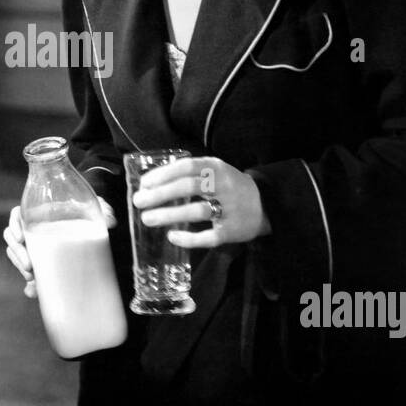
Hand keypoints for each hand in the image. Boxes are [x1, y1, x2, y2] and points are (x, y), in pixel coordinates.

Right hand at [4, 198, 116, 298]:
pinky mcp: (42, 269)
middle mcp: (36, 232)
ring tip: (32, 278)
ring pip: (16, 256)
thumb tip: (110, 220)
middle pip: (13, 238)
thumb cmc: (94, 224)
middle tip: (29, 266)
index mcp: (42, 215)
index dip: (14, 225)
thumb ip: (103, 211)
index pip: (17, 216)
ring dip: (19, 266)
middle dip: (16, 253)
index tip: (21, 238)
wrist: (103, 249)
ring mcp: (38, 251)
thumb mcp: (97, 215)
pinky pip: (28, 276)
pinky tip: (33, 292)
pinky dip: (29, 286)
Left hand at [132, 156, 270, 248]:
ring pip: (196, 211)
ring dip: (168, 215)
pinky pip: (208, 236)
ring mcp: (229, 209)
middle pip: (188, 187)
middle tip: (139, 201)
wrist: (267, 204)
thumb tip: (153, 182)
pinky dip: (188, 238)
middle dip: (160, 194)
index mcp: (217, 168)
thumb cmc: (231, 187)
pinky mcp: (231, 231)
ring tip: (147, 219)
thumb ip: (191, 173)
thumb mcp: (216, 171)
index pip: (186, 167)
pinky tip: (172, 236)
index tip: (144, 183)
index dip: (163, 174)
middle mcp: (223, 186)